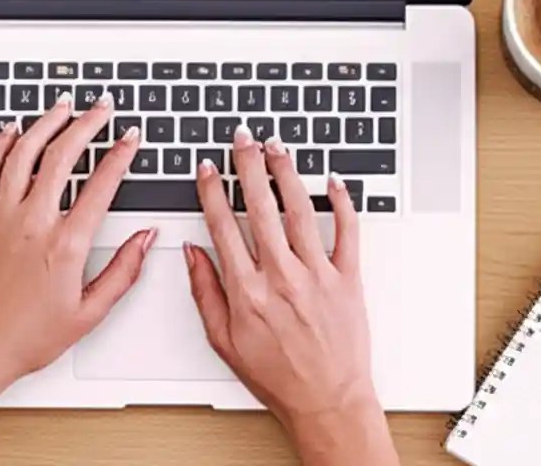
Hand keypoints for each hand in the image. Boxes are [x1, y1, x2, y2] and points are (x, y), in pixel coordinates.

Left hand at [0, 92, 153, 393]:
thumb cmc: (25, 337)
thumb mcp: (89, 313)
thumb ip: (123, 271)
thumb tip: (144, 239)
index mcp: (65, 244)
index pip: (101, 184)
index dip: (120, 154)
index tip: (129, 138)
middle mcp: (32, 222)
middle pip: (62, 155)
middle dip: (87, 124)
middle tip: (101, 109)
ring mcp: (1, 216)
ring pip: (24, 153)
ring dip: (46, 124)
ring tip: (62, 108)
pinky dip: (0, 145)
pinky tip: (11, 132)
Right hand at [186, 126, 398, 465]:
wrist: (327, 400)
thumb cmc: (277, 376)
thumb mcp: (223, 340)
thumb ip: (205, 292)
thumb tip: (193, 252)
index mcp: (246, 290)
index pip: (223, 226)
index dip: (212, 191)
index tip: (207, 169)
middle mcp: (281, 277)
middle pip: (260, 207)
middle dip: (248, 166)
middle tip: (241, 139)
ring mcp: (317, 275)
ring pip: (300, 210)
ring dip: (286, 173)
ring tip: (276, 147)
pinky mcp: (347, 279)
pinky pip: (347, 232)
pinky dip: (342, 202)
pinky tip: (332, 181)